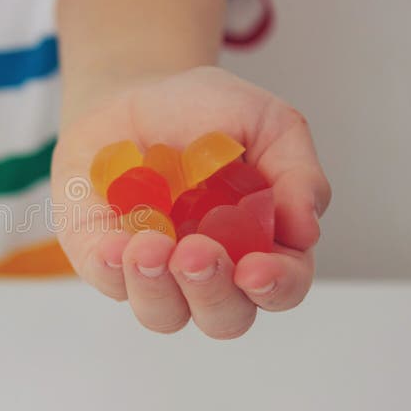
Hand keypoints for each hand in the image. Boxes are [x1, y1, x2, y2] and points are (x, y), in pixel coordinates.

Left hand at [52, 67, 330, 338]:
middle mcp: (210, 268)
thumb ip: (296, 172)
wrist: (136, 92)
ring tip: (148, 246)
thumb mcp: (266, 123)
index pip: (281, 287)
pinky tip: (115, 243)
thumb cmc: (206, 112)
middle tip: (196, 251)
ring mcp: (156, 270)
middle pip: (222, 317)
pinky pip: (108, 281)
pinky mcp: (105, 256)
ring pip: (163, 314)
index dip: (275, 286)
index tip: (256, 268)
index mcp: (260, 244)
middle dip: (211, 292)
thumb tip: (306, 230)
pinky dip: (111, 269)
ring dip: (156, 288)